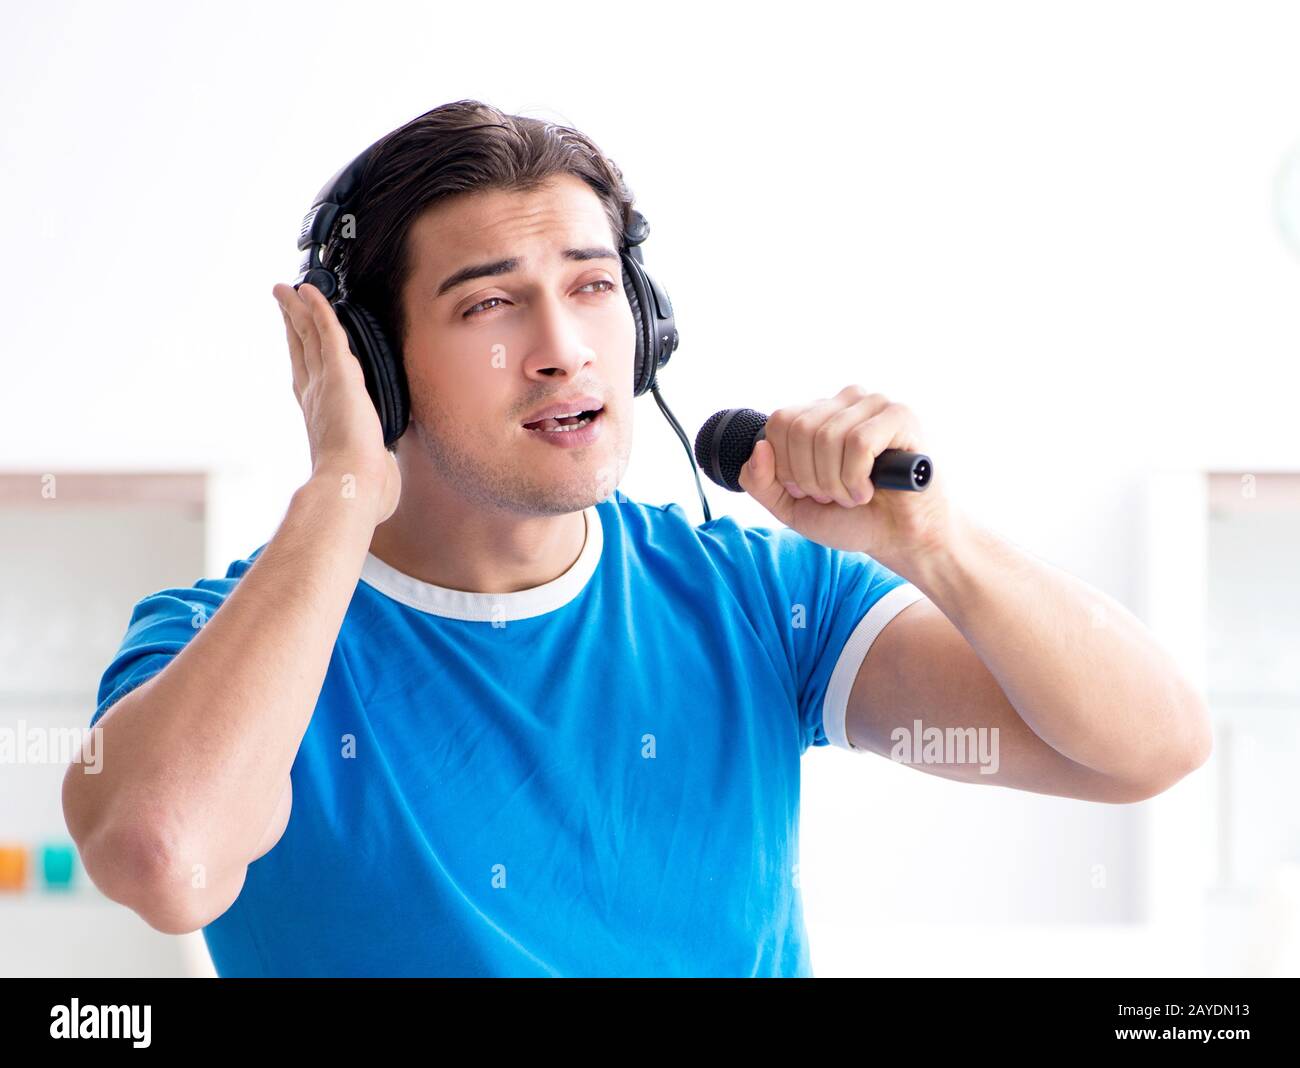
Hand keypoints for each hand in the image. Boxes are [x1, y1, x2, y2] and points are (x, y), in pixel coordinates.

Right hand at [273, 281, 400, 525]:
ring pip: (308, 335)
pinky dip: (318, 308)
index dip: (300, 354)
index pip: (307, 375)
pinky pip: (327, 331)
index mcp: (320, 417)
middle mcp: (315, 396)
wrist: (351, 486)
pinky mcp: (340, 373)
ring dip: (299, 309)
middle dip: (292, 324)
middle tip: (283, 303)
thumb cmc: (360, 488)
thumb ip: (372, 462)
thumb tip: (385, 471)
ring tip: (289, 290)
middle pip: (301, 349)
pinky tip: (311, 291)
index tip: (295, 338)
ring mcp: (324, 383)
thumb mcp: (367, 468)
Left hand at [737, 384, 955, 573]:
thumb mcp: (791, 506)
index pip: (780, 422)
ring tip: (855, 494)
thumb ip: (761, 482)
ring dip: (837, 483)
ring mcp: (873, 405)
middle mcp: (844, 401)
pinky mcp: (900, 416)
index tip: (808, 490)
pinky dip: (857, 478)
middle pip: (800, 429)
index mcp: (817, 414)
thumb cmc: (851, 518)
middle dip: (811, 478)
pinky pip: (860, 443)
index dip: (786, 467)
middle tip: (834, 495)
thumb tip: (759, 448)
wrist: (899, 539)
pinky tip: (870, 489)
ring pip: (829, 437)